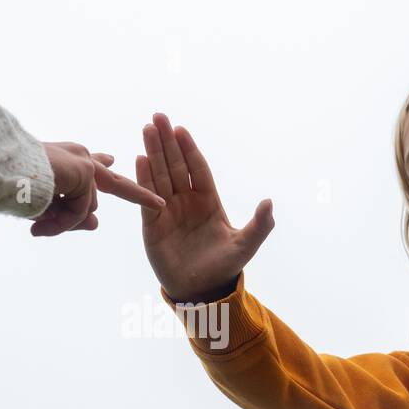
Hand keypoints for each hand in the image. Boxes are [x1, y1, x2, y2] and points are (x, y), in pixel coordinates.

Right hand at [33, 142, 166, 237]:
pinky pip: (79, 213)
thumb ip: (70, 215)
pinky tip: (40, 222)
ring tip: (34, 224)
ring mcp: (85, 163)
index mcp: (64, 157)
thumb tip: (97, 224)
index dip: (103, 165)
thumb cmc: (11, 184)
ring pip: (86, 210)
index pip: (90, 163)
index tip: (111, 160)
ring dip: (61, 223)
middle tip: (159, 204)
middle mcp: (78, 155)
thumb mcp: (44, 205)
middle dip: (124, 200)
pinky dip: (60, 223)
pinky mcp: (86, 172)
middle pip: (104, 190)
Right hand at [136, 113, 273, 302]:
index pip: (197, 168)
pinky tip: (140, 159)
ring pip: (159, 175)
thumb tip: (269, 202)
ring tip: (146, 129)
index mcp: (208, 201)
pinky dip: (143, 179)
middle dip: (166, 141)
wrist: (201, 292)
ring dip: (153, 152)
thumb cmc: (224, 267)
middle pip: (175, 165)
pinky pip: (147, 198)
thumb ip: (260, 225)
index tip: (180, 128)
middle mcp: (186, 202)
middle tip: (158, 117)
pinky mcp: (153, 225)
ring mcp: (168, 211)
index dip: (189, 148)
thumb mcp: (246, 245)